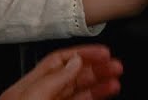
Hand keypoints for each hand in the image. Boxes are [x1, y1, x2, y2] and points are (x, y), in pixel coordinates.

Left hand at [1, 44, 121, 99]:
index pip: (61, 60)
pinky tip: (107, 92)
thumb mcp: (33, 94)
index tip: (104, 51)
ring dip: (100, 84)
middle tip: (116, 64)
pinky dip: (96, 96)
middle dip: (97, 67)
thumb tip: (78, 59)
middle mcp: (42, 95)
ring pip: (80, 91)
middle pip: (74, 75)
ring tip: (117, 78)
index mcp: (30, 84)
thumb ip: (56, 77)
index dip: (83, 53)